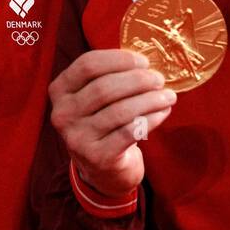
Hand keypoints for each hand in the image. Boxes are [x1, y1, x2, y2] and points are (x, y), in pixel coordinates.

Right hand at [48, 49, 175, 197]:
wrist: (102, 170)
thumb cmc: (103, 122)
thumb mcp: (95, 98)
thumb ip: (110, 76)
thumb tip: (145, 60)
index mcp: (60, 91)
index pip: (87, 65)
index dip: (119, 59)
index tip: (143, 61)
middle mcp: (63, 114)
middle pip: (104, 87)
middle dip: (138, 80)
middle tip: (159, 79)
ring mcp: (78, 138)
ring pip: (120, 111)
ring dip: (150, 100)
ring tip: (168, 96)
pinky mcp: (98, 157)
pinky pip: (130, 132)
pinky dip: (151, 119)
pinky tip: (163, 112)